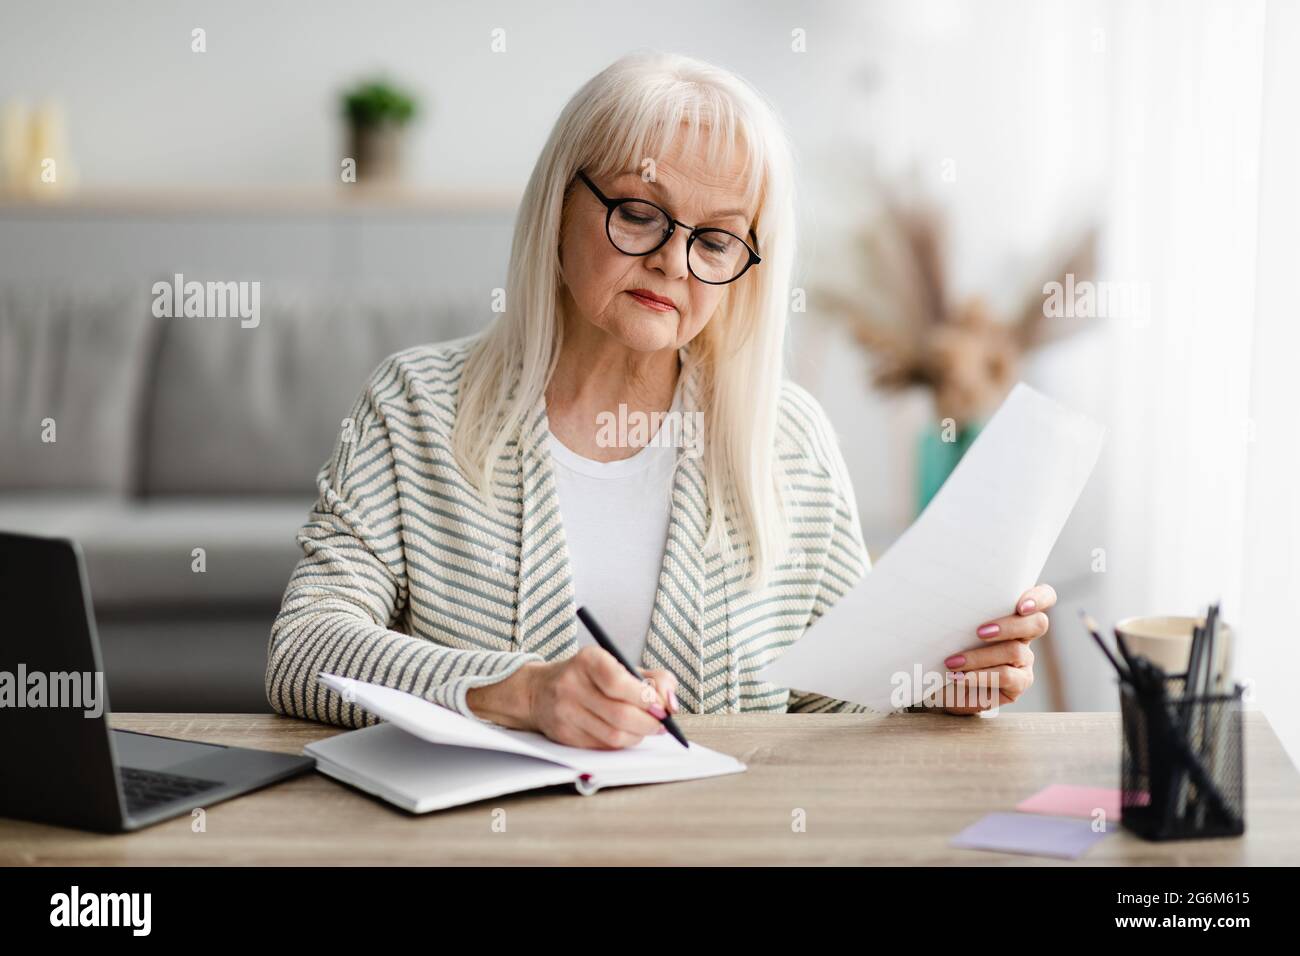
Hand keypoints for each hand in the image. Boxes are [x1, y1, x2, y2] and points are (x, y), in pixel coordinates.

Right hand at [523, 646, 678, 748]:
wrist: (540, 691)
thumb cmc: (589, 677)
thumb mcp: (619, 665)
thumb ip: (653, 679)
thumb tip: (671, 704)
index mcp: (588, 660)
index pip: (619, 681)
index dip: (645, 698)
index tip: (662, 706)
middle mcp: (572, 685)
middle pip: (620, 714)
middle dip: (649, 722)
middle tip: (661, 722)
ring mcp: (566, 712)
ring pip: (614, 735)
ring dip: (639, 735)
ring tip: (645, 727)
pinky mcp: (565, 735)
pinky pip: (603, 746)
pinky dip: (623, 742)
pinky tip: (626, 733)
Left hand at [937, 583, 1055, 714]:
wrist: (941, 683)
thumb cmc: (946, 646)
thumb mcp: (952, 625)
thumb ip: (962, 610)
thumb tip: (949, 596)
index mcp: (1013, 613)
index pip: (1044, 596)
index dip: (1039, 598)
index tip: (1021, 606)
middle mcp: (1024, 635)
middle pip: (1038, 623)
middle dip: (1010, 626)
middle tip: (979, 632)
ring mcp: (1024, 660)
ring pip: (1015, 651)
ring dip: (979, 656)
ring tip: (952, 662)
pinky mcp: (1019, 684)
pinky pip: (1006, 676)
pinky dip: (980, 676)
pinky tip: (960, 677)